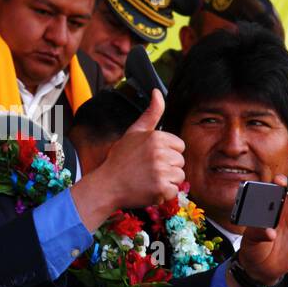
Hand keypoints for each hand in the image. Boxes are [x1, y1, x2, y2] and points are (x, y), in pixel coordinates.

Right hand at [71, 90, 184, 229]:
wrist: (107, 185)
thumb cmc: (120, 159)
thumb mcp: (134, 132)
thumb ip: (151, 113)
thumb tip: (157, 92)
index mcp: (156, 137)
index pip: (179, 146)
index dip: (167, 153)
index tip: (151, 158)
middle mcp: (160, 152)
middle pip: (180, 162)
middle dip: (167, 168)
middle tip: (148, 170)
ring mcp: (161, 171)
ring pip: (179, 177)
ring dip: (166, 181)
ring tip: (148, 179)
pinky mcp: (161, 188)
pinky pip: (174, 192)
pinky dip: (163, 194)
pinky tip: (149, 189)